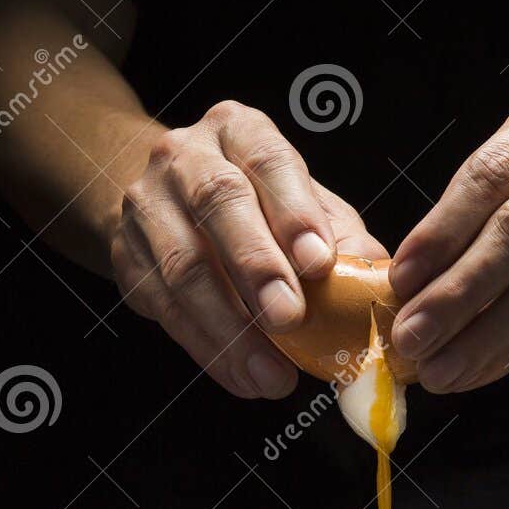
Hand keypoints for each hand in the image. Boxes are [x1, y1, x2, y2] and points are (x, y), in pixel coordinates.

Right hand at [111, 101, 387, 397]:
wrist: (166, 196)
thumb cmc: (254, 203)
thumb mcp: (302, 202)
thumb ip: (340, 237)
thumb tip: (382, 288)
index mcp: (239, 130)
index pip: (268, 161)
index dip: (294, 213)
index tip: (319, 264)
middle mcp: (187, 156)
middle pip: (217, 205)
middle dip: (256, 266)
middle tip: (290, 319)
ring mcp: (147, 204)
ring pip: (185, 266)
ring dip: (231, 329)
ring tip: (273, 375)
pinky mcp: (127, 255)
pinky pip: (165, 309)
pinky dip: (209, 351)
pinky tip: (244, 378)